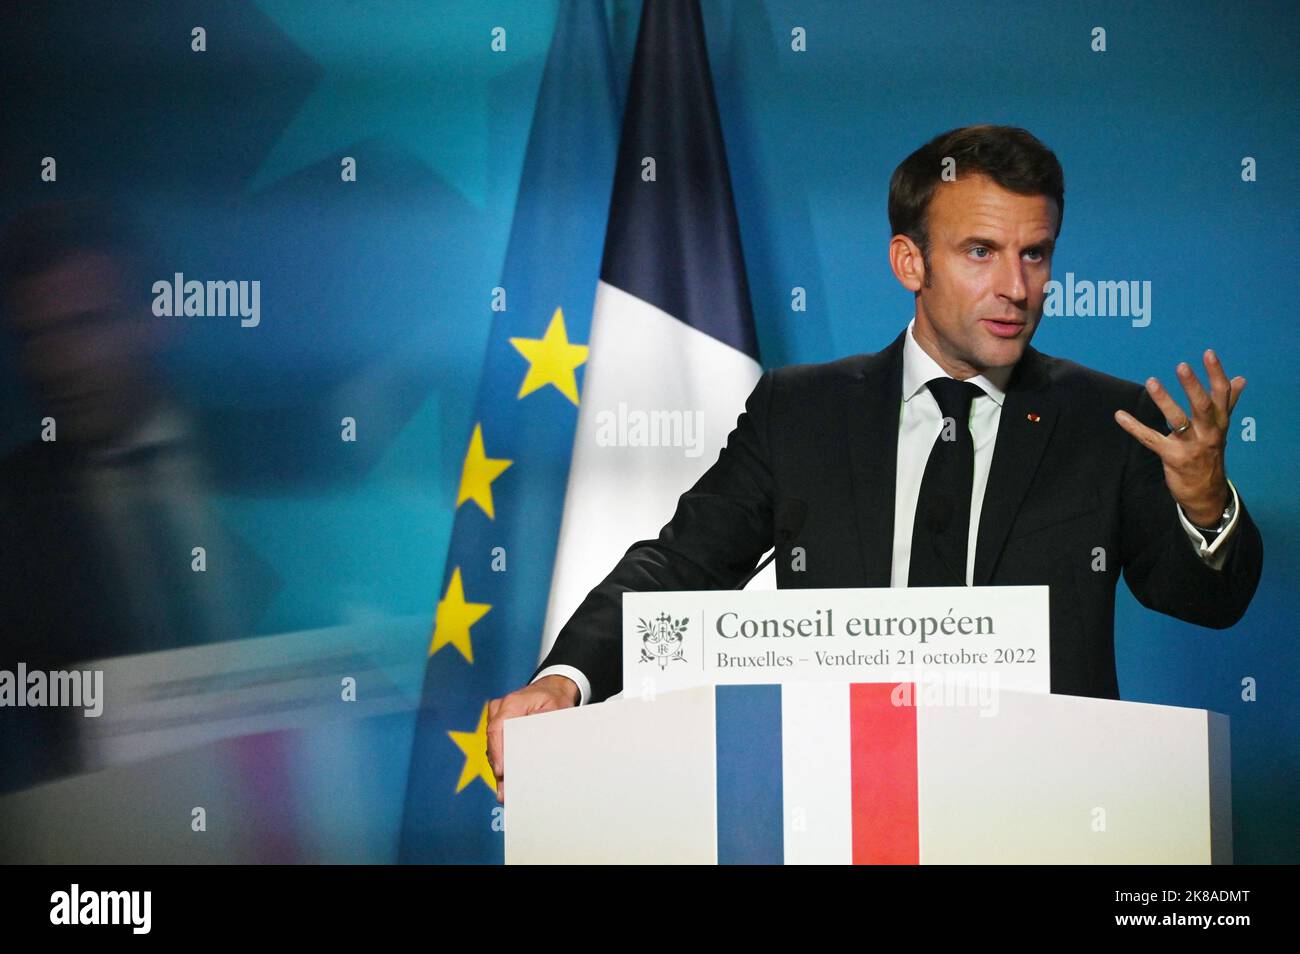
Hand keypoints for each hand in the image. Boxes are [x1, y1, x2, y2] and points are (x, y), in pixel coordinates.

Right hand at [486, 675, 578, 803]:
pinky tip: (507, 783)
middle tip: (505, 791)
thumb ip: (544, 727)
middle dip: (500, 767)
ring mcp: (497, 718)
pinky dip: (504, 763)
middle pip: (495, 743)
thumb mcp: (556, 710)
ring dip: (501, 769)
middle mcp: (499, 710)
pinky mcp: (500, 728)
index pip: (498, 729)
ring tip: (506, 792)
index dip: (498, 752)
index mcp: (512, 703)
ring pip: (495, 748)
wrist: (552, 689)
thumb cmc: (555, 699)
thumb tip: (535, 749)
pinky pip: (499, 748)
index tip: (501, 771)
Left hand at [1113, 349, 1243, 526]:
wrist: (1207, 493)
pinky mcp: (1171, 457)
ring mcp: (1190, 446)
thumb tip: (1240, 378)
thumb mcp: (1221, 428)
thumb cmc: (1211, 454)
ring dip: (1164, 401)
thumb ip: (1227, 402)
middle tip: (1181, 366)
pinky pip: (1150, 439)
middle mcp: (1208, 432)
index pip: (1221, 394)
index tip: (1208, 353)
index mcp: (1219, 422)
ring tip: (1151, 381)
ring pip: (1177, 420)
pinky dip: (1134, 427)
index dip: (1216, 373)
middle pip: (1202, 406)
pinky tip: (1120, 415)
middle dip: (1193, 386)